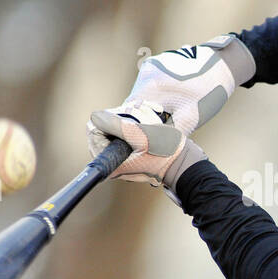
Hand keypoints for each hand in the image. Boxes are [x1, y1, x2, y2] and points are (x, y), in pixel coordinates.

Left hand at [87, 102, 205, 189]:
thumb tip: (95, 116)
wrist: (183, 162)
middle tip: (144, 118)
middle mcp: (114, 160)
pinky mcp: (131, 148)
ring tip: (152, 120)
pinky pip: (128, 128)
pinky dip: (139, 120)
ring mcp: (122, 154)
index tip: (129, 119)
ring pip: (118, 124)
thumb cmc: (165, 152)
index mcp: (112, 162)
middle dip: (125, 116)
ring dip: (135, 116)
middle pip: (106, 126)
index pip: (94, 132)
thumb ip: (117, 125)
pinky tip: (153, 120)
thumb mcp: (142, 135)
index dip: (110, 118)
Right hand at [123, 34, 254, 134]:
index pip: (129, 114)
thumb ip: (169, 135)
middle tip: (161, 128)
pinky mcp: (156, 63)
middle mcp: (146, 73)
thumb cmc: (208, 92)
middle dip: (144, 119)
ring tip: (169, 114)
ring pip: (142, 95)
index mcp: (151, 87)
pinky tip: (172, 101)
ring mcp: (150, 66)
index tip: (145, 138)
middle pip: (134, 104)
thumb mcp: (189, 119)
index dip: (136, 129)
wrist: (223, 65)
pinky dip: (156, 96)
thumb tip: (154, 148)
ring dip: (150, 108)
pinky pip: (149, 85)